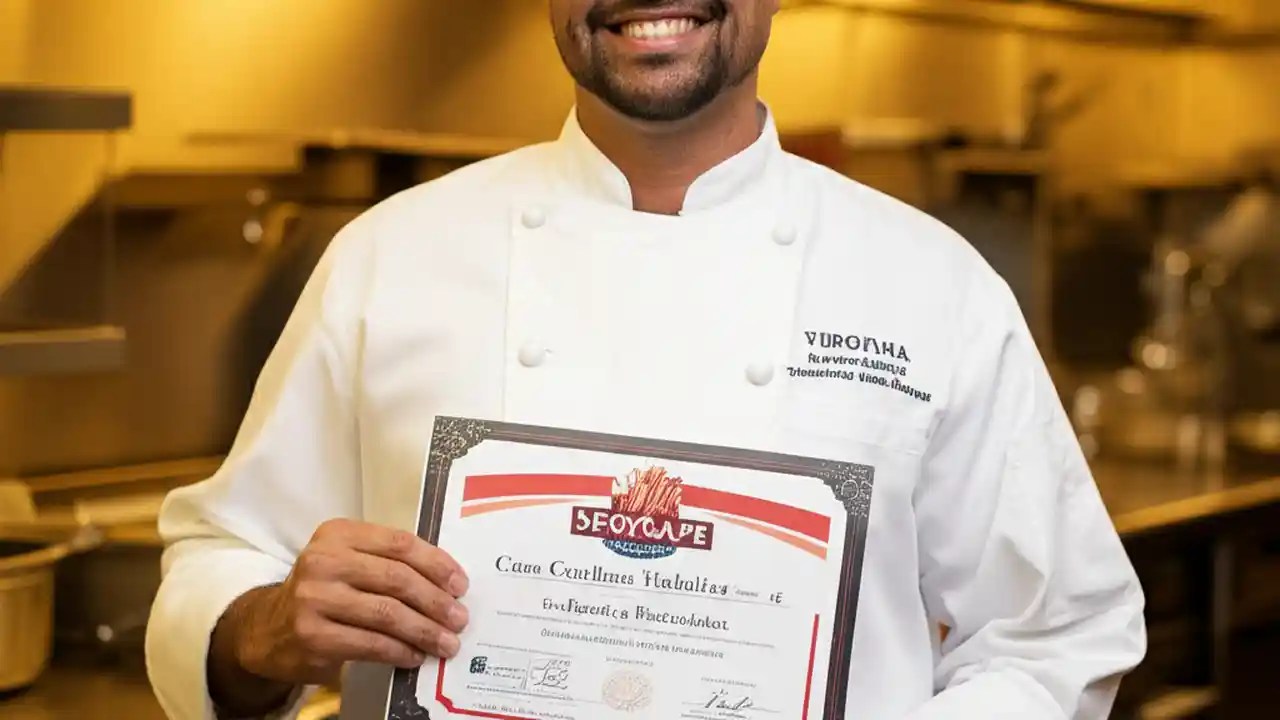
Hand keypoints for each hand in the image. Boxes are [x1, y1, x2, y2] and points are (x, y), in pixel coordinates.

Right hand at [208, 519, 469, 710]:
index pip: (400, 544)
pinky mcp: (312, 635)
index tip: (460, 584)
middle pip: (397, 579)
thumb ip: (388, 562)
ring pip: (387, 614)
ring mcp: (314, 598)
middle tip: (460, 618)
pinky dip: (400, 651)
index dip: (436, 564)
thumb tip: (448, 582)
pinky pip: (370, 643)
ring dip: (424, 630)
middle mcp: (323, 561)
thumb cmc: (324, 591)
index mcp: (338, 534)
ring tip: (446, 642)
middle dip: (436, 601)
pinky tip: (415, 655)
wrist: (269, 628)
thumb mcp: (348, 561)